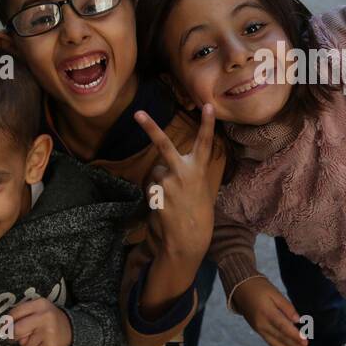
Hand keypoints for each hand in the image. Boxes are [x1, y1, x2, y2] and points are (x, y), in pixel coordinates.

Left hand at [9, 297, 72, 345]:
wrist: (72, 328)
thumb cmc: (48, 319)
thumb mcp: (38, 309)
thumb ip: (22, 314)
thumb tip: (4, 328)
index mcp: (39, 304)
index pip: (14, 314)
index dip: (6, 323)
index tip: (5, 327)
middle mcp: (45, 316)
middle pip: (16, 330)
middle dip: (13, 336)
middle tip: (15, 338)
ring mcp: (49, 332)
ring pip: (24, 344)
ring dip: (26, 345)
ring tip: (36, 339)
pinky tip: (41, 345)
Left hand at [134, 104, 217, 266]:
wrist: (188, 239)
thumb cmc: (198, 214)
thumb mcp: (201, 190)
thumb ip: (188, 175)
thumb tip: (165, 168)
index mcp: (199, 171)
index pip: (205, 143)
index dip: (206, 124)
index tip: (207, 106)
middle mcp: (183, 172)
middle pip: (164, 145)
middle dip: (150, 127)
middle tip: (137, 113)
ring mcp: (167, 183)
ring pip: (156, 171)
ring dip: (160, 181)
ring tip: (171, 199)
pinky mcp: (156, 194)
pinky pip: (151, 186)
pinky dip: (155, 193)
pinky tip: (164, 206)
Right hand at [231, 277, 309, 345]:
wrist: (241, 290)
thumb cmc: (261, 289)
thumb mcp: (275, 293)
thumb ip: (286, 307)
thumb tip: (298, 320)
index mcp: (267, 312)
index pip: (283, 327)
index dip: (294, 335)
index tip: (306, 342)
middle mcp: (262, 324)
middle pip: (280, 338)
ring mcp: (259, 329)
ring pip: (275, 344)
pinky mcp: (259, 331)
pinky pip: (271, 342)